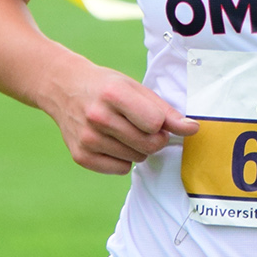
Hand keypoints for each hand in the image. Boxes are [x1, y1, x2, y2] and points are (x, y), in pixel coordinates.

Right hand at [43, 63, 197, 174]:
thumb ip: (165, 111)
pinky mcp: (80, 156)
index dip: (160, 122)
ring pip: (136, 159)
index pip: (154, 123)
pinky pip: (120, 169)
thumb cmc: (106, 87)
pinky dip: (122, 159)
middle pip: (148, 145)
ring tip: (123, 130)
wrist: (63, 87)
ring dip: (138, 149)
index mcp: (113, 95)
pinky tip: (111, 142)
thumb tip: (192, 129)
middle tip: (143, 127)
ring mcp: (87, 139)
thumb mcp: (136, 88)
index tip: (153, 116)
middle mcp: (97, 118)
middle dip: (155, 139)